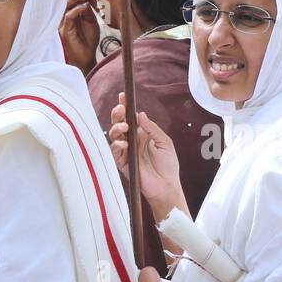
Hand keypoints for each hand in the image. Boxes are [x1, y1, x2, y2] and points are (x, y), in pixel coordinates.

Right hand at [59, 0, 99, 73]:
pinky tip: (84, 7)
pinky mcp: (65, 30)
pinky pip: (69, 16)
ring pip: (65, 4)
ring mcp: (64, 22)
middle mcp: (65, 14)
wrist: (86, 57)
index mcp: (71, 10)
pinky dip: (77, 10)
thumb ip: (88, 9)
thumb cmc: (88, 40)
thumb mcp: (91, 21)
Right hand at [109, 92, 182, 213]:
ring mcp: (126, 151)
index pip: (131, 118)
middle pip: (119, 123)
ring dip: (117, 128)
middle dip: (117, 114)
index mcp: (142, 134)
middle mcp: (132, 141)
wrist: (166, 185)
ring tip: (124, 127)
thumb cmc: (168, 165)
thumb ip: (152, 129)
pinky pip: (114, 151)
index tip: (123, 96)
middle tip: (120, 109)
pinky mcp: (122, 163)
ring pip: (114, 135)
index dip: (125, 107)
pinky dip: (117, 145)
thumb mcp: (164, 142)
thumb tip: (140, 115)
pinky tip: (123, 144)